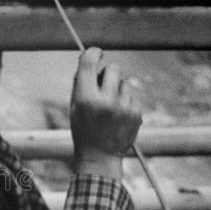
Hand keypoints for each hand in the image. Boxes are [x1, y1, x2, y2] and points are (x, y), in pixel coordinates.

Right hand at [70, 48, 141, 179]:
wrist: (100, 156)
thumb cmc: (83, 129)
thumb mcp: (74, 107)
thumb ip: (80, 82)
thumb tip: (89, 58)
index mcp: (86, 98)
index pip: (90, 62)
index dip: (94, 53)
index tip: (97, 53)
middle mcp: (106, 101)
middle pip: (114, 68)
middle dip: (108, 73)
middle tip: (103, 84)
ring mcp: (123, 108)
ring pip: (124, 83)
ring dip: (117, 90)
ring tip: (110, 108)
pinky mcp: (136, 114)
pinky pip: (131, 97)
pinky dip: (125, 103)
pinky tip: (117, 117)